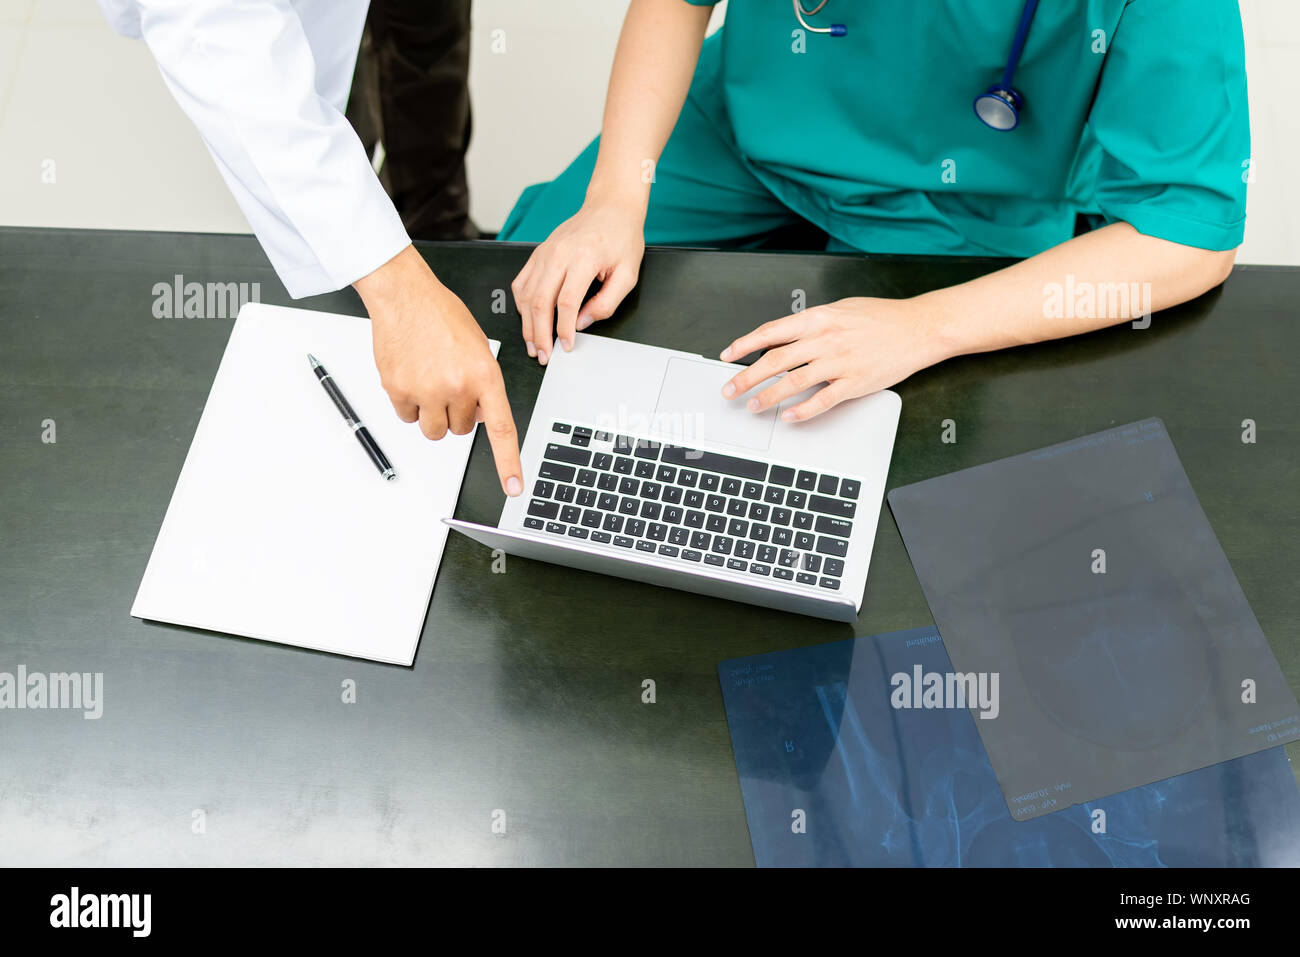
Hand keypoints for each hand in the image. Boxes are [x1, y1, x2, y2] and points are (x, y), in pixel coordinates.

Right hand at [354, 245, 522, 495]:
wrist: (405, 295)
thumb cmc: (442, 316)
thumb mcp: (479, 347)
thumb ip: (484, 384)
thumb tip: (482, 417)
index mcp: (485, 375)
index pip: (501, 429)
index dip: (509, 463)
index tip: (513, 487)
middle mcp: (457, 387)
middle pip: (461, 430)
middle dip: (457, 414)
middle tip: (449, 384)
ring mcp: (426, 390)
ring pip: (434, 430)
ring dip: (433, 415)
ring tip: (430, 381)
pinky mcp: (398, 390)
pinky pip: (407, 418)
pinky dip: (409, 404)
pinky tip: (411, 376)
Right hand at [511, 200, 643, 363]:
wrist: (610, 207)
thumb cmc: (621, 237)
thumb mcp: (628, 273)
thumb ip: (607, 302)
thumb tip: (582, 323)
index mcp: (583, 258)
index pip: (566, 302)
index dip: (563, 329)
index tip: (566, 346)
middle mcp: (559, 254)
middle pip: (540, 301)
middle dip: (539, 334)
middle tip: (543, 355)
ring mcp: (545, 253)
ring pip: (526, 295)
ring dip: (527, 324)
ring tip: (532, 344)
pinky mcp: (538, 253)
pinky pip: (521, 282)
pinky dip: (521, 304)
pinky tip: (527, 319)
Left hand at [718, 297, 950, 421]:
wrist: (918, 328)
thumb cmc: (880, 318)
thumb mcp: (840, 309)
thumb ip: (810, 324)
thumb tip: (781, 337)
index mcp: (818, 318)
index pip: (771, 332)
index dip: (745, 344)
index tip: (728, 355)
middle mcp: (825, 339)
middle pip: (775, 360)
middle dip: (746, 377)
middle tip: (729, 390)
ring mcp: (840, 362)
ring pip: (794, 382)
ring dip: (769, 396)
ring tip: (753, 406)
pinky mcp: (855, 382)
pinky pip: (824, 400)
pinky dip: (804, 410)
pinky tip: (790, 417)